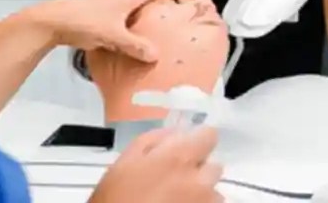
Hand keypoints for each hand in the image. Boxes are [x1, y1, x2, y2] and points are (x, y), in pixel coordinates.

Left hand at [32, 0, 204, 62]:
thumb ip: (135, 45)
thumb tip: (154, 54)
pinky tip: (146, 37)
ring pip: (146, 2)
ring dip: (161, 7)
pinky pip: (135, 14)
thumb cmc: (80, 19)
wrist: (53, 22)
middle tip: (191, 8)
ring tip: (173, 22)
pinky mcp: (110, 15)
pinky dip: (146, 20)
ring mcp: (118, 4)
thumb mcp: (112, 35)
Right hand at [91, 126, 221, 202]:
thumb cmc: (114, 201)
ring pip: (212, 192)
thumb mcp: (123, 164)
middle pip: (213, 167)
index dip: (197, 142)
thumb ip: (152, 141)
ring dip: (200, 194)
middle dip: (198, 172)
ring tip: (173, 201)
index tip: (185, 152)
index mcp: (178, 159)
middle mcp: (199, 180)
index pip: (209, 136)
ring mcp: (205, 202)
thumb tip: (175, 132)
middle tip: (173, 184)